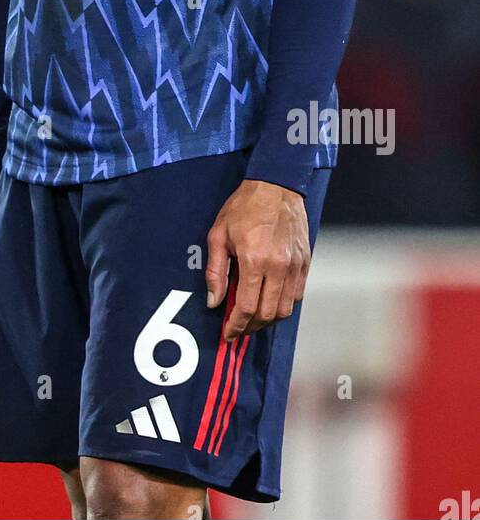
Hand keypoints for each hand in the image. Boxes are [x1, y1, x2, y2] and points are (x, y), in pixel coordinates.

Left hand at [205, 179, 310, 342]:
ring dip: (268, 320)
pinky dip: (284, 305)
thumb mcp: (218, 235)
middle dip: (251, 327)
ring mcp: (295, 266)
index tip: (228, 334)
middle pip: (267, 314)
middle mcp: (278, 267)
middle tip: (238, 328)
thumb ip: (215, 271)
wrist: (275, 186)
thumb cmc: (244, 207)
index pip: (247, 308)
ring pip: (285, 309)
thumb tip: (214, 301)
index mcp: (254, 261)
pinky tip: (270, 301)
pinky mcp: (305, 262)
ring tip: (253, 318)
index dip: (236, 326)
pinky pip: (297, 295)